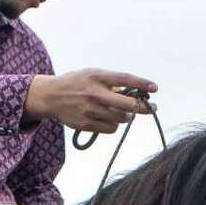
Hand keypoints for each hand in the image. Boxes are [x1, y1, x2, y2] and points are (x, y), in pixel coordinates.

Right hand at [25, 69, 157, 135]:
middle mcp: (94, 93)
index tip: (154, 88)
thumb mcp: (91, 75)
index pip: (125, 79)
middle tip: (147, 107)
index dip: (142, 83)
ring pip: (121, 119)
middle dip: (140, 107)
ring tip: (121, 112)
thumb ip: (111, 82)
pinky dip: (114, 125)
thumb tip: (135, 93)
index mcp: (97, 77)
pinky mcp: (86, 124)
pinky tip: (107, 119)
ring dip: (126, 117)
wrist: (51, 96)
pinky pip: (111, 129)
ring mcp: (90, 110)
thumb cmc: (76, 84)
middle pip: (127, 104)